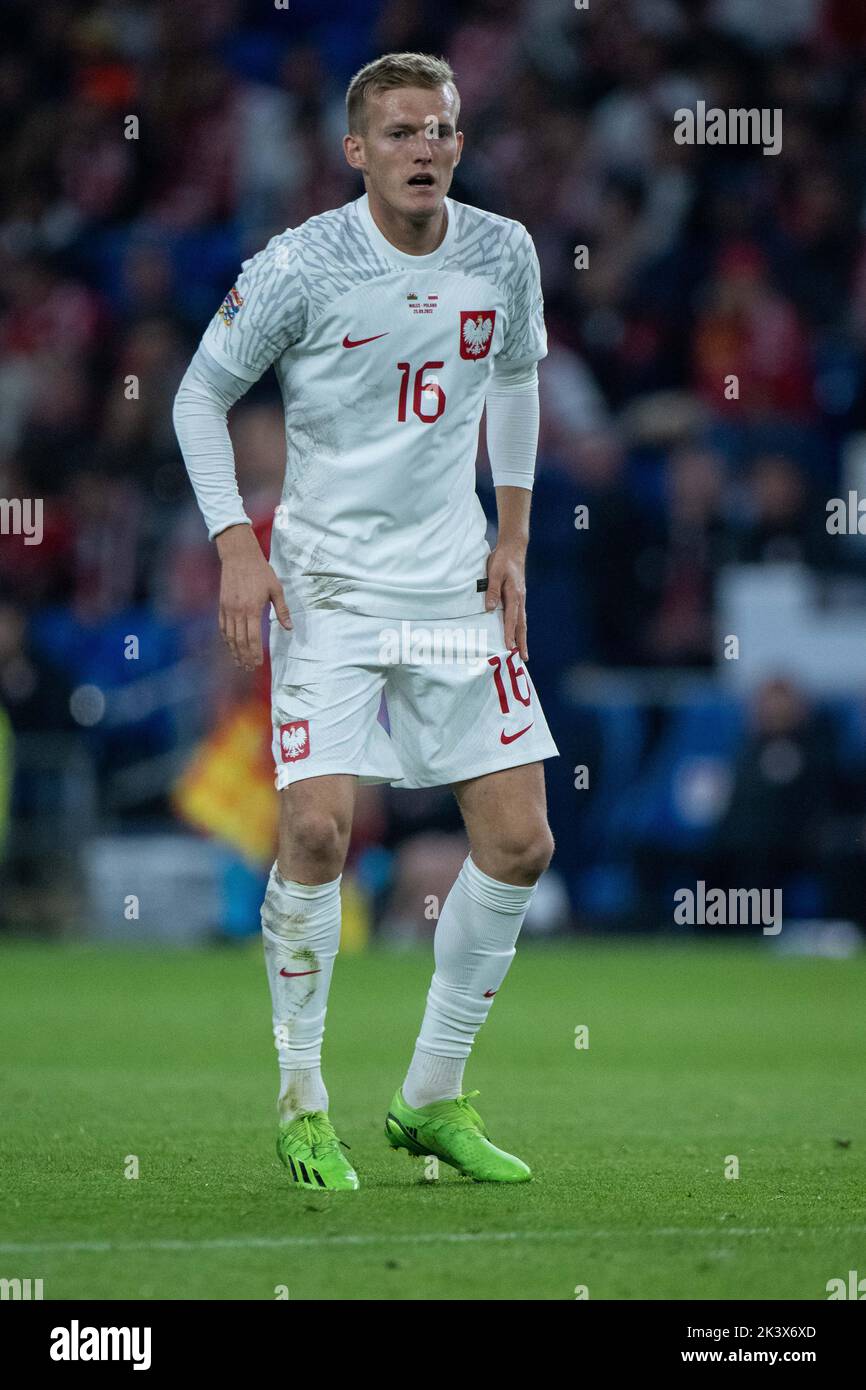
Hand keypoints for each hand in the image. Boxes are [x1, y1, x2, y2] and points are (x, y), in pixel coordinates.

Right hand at [216, 524, 291, 669]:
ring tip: (239, 662)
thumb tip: (289, 628)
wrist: (239, 557)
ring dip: (234, 651)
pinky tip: (229, 646)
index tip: (258, 664)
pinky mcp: (221, 605)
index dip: (254, 653)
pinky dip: (225, 639)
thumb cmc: (260, 572)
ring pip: (229, 636)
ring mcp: (227, 609)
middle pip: (239, 641)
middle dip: (244, 657)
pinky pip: (222, 626)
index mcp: (252, 609)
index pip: (252, 638)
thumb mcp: (276, 589)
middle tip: (248, 668)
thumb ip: (282, 610)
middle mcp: (238, 612)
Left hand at [485, 542, 527, 661]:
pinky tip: (517, 633)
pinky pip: (519, 615)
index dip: (510, 634)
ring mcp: (520, 598)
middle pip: (521, 624)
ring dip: (522, 636)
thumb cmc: (502, 560)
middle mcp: (520, 599)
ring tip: (522, 650)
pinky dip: (519, 627)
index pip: (512, 618)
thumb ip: (491, 590)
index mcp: (514, 594)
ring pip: (522, 621)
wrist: (514, 549)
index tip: (509, 647)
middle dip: (521, 641)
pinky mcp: (518, 596)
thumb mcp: (494, 573)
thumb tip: (489, 608)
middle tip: (523, 657)